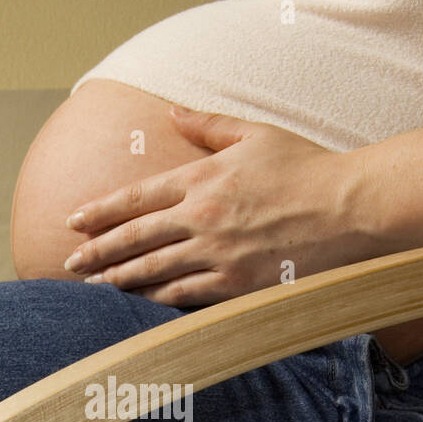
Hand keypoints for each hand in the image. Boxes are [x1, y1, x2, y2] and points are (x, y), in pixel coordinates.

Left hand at [61, 106, 374, 306]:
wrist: (352, 208)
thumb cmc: (308, 167)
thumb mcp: (256, 134)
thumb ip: (209, 126)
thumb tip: (171, 114)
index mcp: (203, 177)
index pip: (137, 197)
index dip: (101, 211)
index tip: (74, 222)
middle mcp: (202, 216)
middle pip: (135, 237)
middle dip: (97, 251)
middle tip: (70, 262)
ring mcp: (217, 254)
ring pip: (153, 270)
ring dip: (119, 280)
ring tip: (94, 289)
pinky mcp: (236, 285)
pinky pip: (184, 296)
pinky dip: (157, 302)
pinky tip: (137, 307)